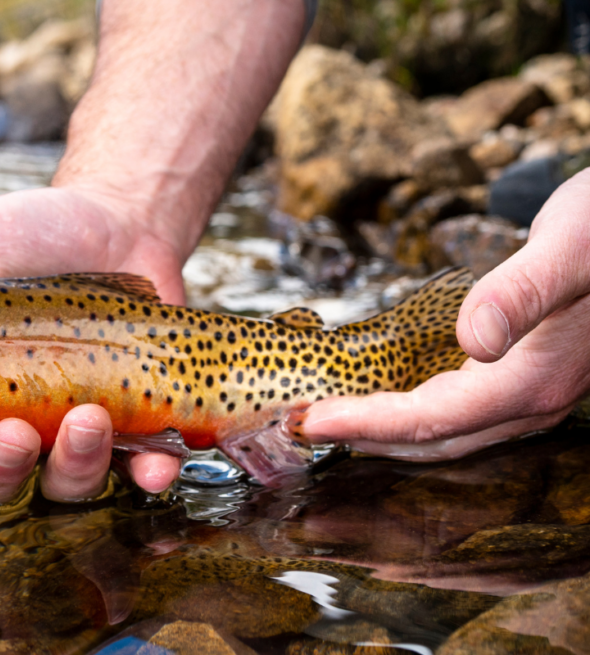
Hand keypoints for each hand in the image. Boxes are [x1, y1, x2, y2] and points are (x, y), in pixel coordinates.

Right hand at [0, 186, 186, 503]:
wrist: (123, 219)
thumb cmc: (37, 230)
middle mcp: (14, 420)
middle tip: (15, 433)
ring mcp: (74, 428)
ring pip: (63, 482)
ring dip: (73, 465)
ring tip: (90, 416)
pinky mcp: (136, 425)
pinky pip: (140, 470)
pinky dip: (148, 475)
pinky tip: (157, 465)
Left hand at [303, 169, 589, 459]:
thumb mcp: (568, 248)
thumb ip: (520, 293)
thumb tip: (475, 341)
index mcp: (531, 380)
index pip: (432, 419)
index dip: (367, 424)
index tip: (311, 420)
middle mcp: (530, 400)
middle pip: (432, 440)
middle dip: (363, 438)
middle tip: (300, 426)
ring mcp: (529, 394)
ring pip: (445, 433)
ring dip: (383, 433)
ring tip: (329, 420)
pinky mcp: (524, 377)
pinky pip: (456, 414)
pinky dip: (409, 415)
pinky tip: (380, 398)